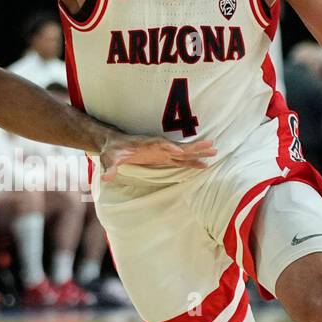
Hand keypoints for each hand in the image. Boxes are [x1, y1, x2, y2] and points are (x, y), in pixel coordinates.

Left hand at [97, 133, 216, 181]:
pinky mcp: (164, 157)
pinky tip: (204, 164)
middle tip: (210, 145)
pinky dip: (192, 162)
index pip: (160, 145)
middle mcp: (158, 146)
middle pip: (179, 146)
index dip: (169, 148)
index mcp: (147, 144)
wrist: (115, 144)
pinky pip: (181, 160)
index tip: (179, 152)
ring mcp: (163, 152)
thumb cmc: (112, 151)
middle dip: (193, 147)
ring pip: (184, 152)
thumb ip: (109, 167)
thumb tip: (107, 177)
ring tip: (215, 151)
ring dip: (198, 152)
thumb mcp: (109, 158)